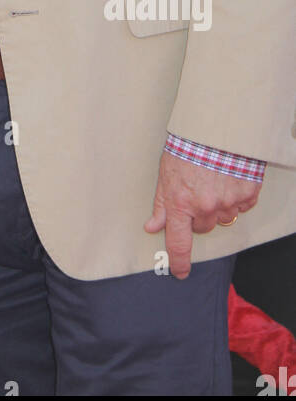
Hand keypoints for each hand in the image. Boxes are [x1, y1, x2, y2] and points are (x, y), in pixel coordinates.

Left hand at [144, 151, 260, 278]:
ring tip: (212, 180)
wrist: (216, 128)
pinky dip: (235, 198)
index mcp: (181, 203)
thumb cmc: (188, 147)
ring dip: (217, 206)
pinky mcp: (247, 195)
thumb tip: (152, 226)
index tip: (179, 272)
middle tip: (196, 192)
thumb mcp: (166, 174)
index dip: (178, 261)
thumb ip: (162, 204)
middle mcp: (205, 207)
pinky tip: (228, 179)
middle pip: (201, 228)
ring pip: (222, 218)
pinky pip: (241, 207)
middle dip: (197, 215)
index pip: (178, 243)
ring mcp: (228, 202)